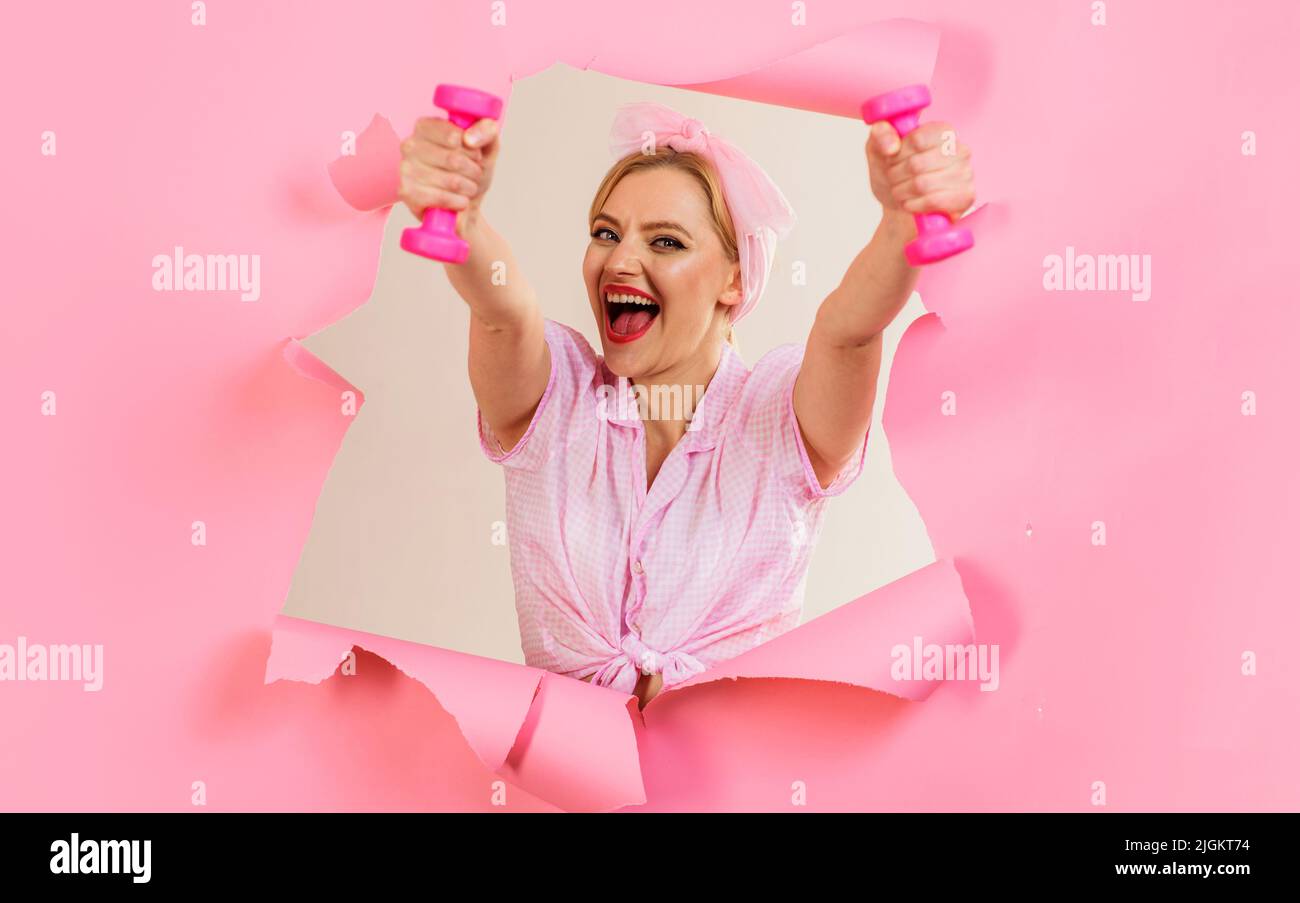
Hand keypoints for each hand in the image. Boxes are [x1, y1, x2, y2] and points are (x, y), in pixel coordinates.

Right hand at [397, 116, 499, 235]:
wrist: (466, 204)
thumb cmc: (471, 170)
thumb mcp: (486, 146)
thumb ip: (486, 130)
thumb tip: (469, 139)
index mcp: (425, 126)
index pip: (454, 136)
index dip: (472, 150)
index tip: (475, 155)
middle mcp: (410, 144)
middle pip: (454, 160)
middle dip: (473, 171)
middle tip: (474, 174)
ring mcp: (405, 169)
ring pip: (451, 181)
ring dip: (469, 188)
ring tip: (467, 188)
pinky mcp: (407, 192)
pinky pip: (443, 198)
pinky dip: (459, 202)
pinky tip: (459, 201)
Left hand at [866, 120, 974, 221]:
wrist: (899, 204)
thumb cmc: (893, 172)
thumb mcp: (878, 148)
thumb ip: (881, 135)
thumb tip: (891, 147)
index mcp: (943, 131)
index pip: (916, 140)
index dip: (897, 154)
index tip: (893, 159)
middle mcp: (960, 150)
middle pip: (916, 164)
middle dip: (895, 175)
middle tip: (894, 179)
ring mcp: (966, 174)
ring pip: (922, 185)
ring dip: (901, 192)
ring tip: (900, 191)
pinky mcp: (965, 197)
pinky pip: (932, 201)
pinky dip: (913, 205)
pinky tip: (911, 203)